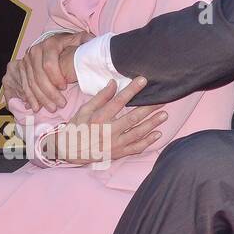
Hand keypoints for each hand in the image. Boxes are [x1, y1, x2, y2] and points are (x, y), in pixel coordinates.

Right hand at [14, 30, 91, 113]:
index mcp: (49, 44)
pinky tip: (37, 107)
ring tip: (52, 108)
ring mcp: (26, 60)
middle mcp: (35, 51)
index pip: (49, 64)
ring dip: (41, 98)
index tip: (64, 87)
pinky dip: (30, 98)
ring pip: (31, 83)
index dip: (56, 78)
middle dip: (50, 92)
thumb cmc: (69, 44)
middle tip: (61, 104)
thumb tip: (93, 44)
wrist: (53, 42)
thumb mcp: (78, 39)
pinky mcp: (22, 69)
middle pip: (39, 76)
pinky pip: (24, 86)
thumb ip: (86, 41)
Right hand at [40, 76, 165, 165]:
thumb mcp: (84, 110)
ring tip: (164, 114)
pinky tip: (158, 134)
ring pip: (137, 133)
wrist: (69, 150)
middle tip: (162, 99)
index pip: (119, 101)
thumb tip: (113, 82)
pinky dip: (147, 142)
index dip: (132, 90)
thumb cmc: (77, 127)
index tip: (143, 80)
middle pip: (133, 118)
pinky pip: (135, 148)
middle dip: (149, 108)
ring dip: (152, 124)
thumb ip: (100, 97)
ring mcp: (114, 144)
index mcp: (99, 118)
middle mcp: (108, 131)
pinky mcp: (118, 153)